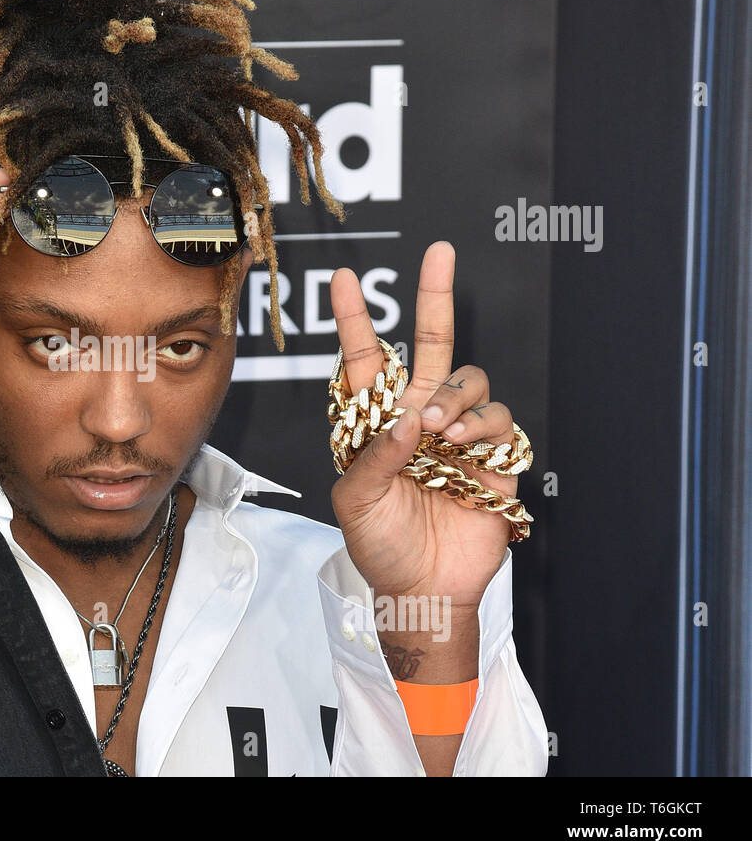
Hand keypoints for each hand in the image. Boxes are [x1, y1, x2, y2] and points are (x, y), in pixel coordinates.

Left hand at [329, 241, 514, 608]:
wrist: (422, 588)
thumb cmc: (380, 545)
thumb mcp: (355, 502)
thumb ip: (373, 457)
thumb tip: (406, 418)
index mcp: (376, 421)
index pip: (366, 359)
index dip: (355, 318)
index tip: (343, 277)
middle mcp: (418, 416)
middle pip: (431, 344)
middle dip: (436, 295)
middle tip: (439, 252)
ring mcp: (458, 433)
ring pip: (467, 378)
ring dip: (453, 395)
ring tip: (436, 431)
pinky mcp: (494, 455)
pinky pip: (497, 417)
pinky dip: (479, 422)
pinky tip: (458, 444)